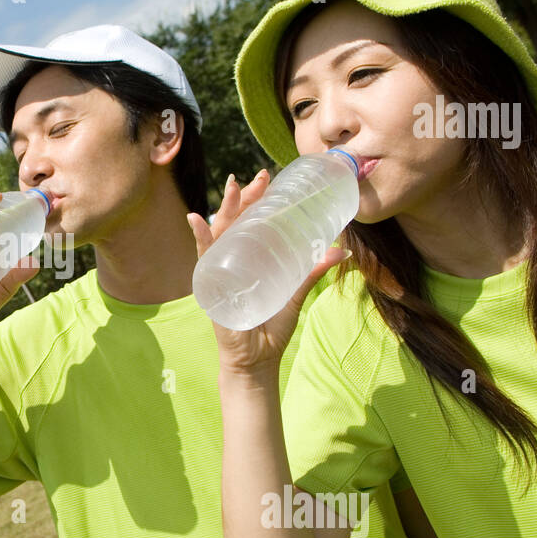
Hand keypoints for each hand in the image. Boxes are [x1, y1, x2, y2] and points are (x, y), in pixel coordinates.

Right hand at [186, 171, 349, 376]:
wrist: (257, 359)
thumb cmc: (271, 328)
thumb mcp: (295, 294)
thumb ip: (312, 272)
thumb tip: (340, 251)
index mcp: (251, 259)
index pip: (251, 223)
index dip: (257, 200)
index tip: (268, 180)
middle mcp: (233, 261)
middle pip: (235, 222)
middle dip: (244, 197)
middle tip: (259, 178)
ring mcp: (220, 271)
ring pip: (220, 233)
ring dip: (224, 208)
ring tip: (231, 186)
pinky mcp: (211, 285)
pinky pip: (203, 257)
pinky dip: (199, 238)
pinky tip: (196, 219)